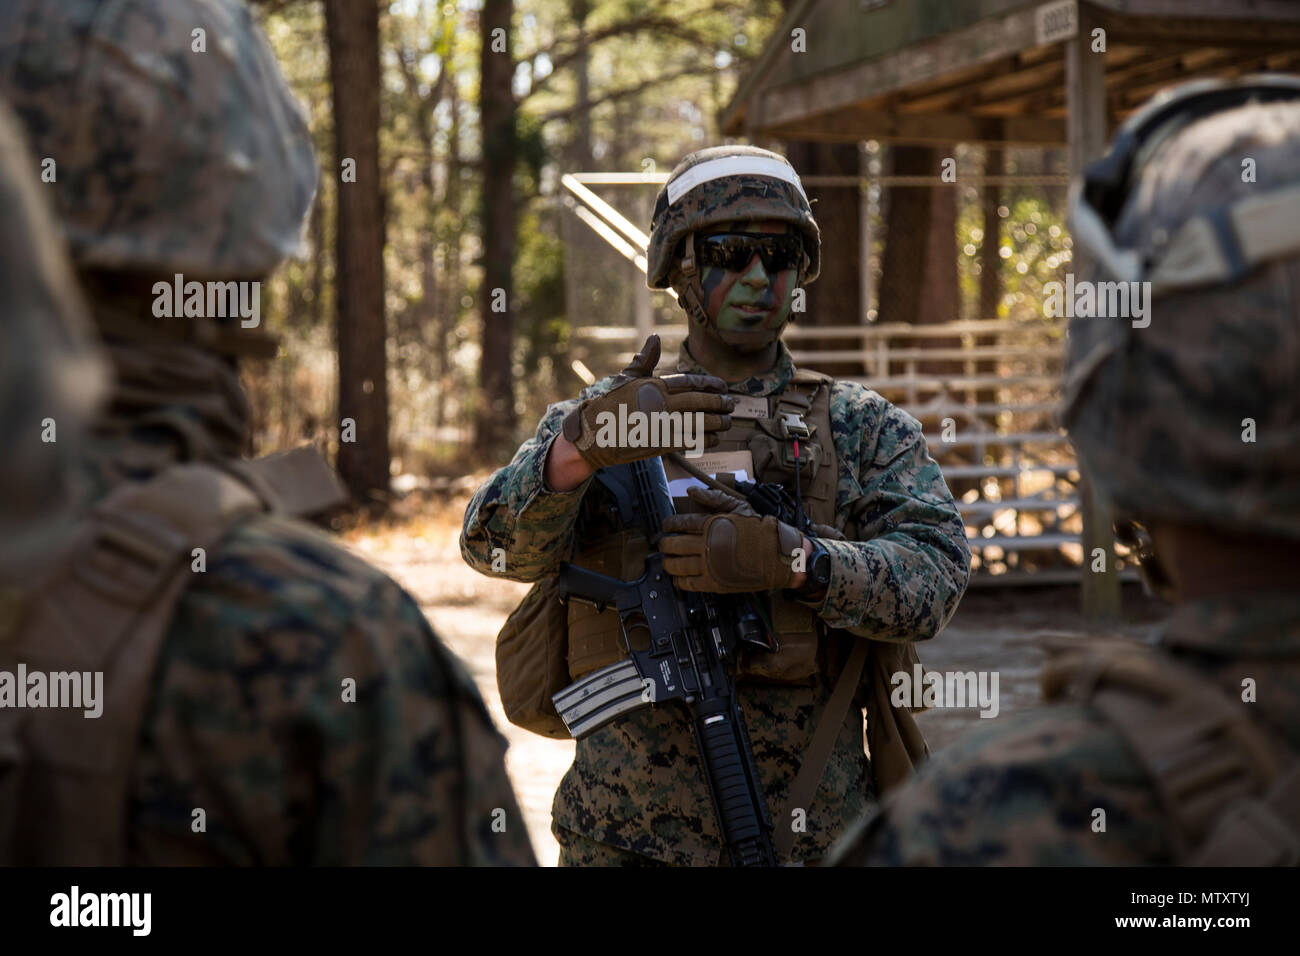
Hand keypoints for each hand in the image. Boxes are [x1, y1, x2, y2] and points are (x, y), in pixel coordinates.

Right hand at [560, 334, 734, 468]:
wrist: (593, 434)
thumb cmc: (609, 404)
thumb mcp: (626, 379)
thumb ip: (645, 361)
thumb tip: (656, 338)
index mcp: (653, 385)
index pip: (689, 382)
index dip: (709, 384)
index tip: (723, 386)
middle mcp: (659, 404)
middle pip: (698, 401)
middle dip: (718, 403)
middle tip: (731, 404)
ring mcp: (660, 424)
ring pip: (697, 422)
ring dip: (717, 422)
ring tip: (728, 421)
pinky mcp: (659, 444)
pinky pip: (689, 440)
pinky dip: (706, 439)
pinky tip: (716, 438)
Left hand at [661, 486, 804, 592]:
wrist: (778, 555)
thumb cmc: (760, 531)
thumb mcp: (739, 507)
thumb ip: (713, 498)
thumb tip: (691, 491)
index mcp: (712, 524)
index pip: (681, 523)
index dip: (669, 524)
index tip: (666, 526)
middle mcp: (707, 545)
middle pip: (674, 544)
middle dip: (665, 543)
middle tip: (663, 543)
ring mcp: (710, 565)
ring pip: (678, 565)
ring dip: (668, 562)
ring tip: (667, 561)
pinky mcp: (714, 582)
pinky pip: (689, 583)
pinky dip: (679, 581)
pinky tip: (677, 577)